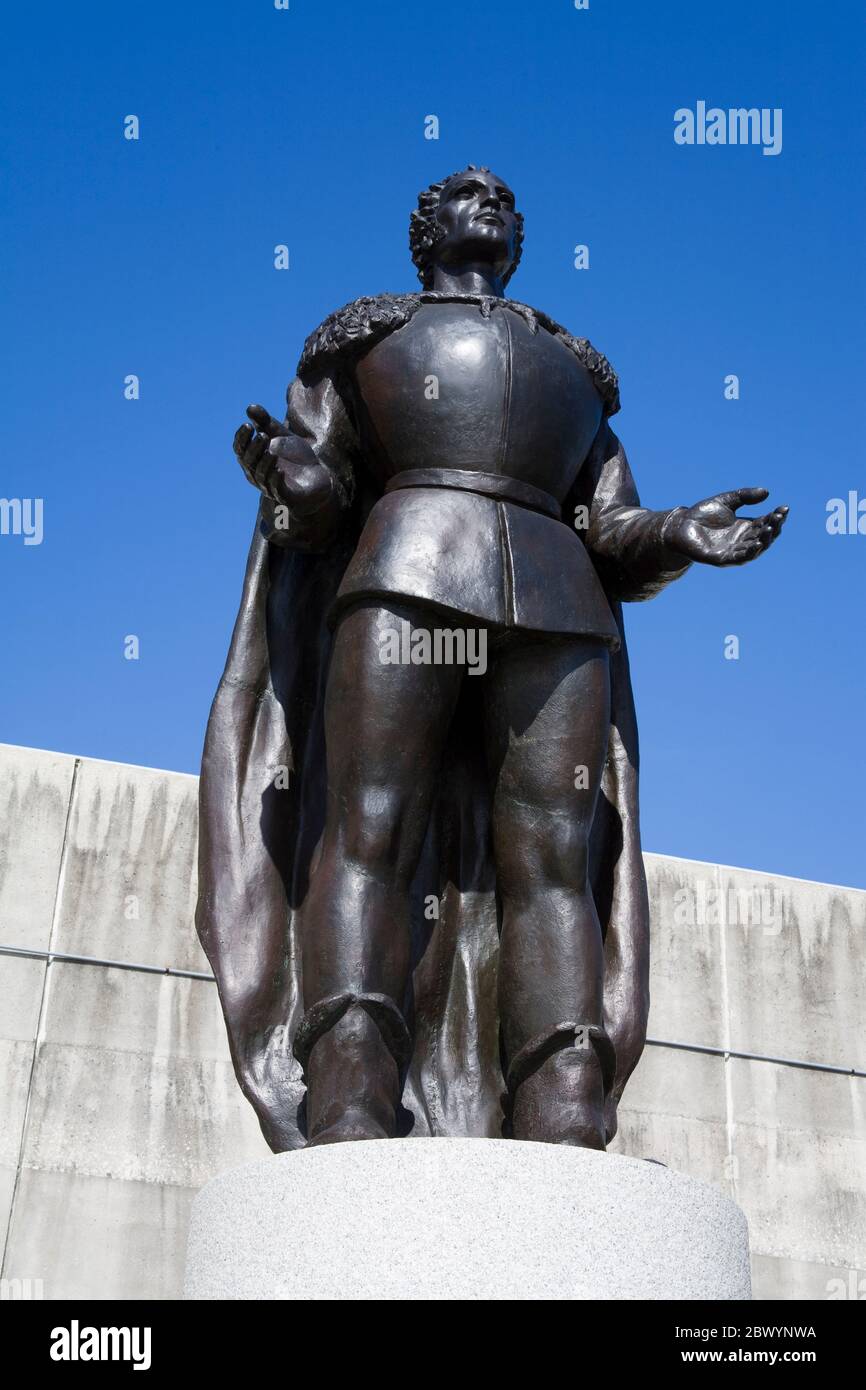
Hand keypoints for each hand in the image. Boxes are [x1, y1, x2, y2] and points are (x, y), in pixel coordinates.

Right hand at [233, 404, 331, 514]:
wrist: (319, 478)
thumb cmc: (297, 457)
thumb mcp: (283, 435)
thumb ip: (267, 422)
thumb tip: (250, 407)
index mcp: (254, 460)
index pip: (240, 450)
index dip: (241, 439)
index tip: (247, 425)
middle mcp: (257, 475)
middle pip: (248, 463)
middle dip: (254, 449)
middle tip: (262, 435)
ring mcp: (270, 487)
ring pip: (261, 476)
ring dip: (264, 463)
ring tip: (270, 450)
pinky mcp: (286, 497)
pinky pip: (276, 490)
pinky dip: (276, 480)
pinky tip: (279, 469)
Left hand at [666, 487, 788, 566]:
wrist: (680, 525)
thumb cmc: (702, 514)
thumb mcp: (726, 501)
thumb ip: (745, 496)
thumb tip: (767, 492)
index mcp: (744, 527)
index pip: (765, 523)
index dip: (776, 517)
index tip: (784, 508)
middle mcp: (741, 541)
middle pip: (763, 536)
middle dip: (773, 527)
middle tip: (779, 516)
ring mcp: (732, 551)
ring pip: (754, 549)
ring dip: (764, 540)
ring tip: (770, 529)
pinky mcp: (721, 559)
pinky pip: (738, 558)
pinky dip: (749, 553)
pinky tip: (757, 545)